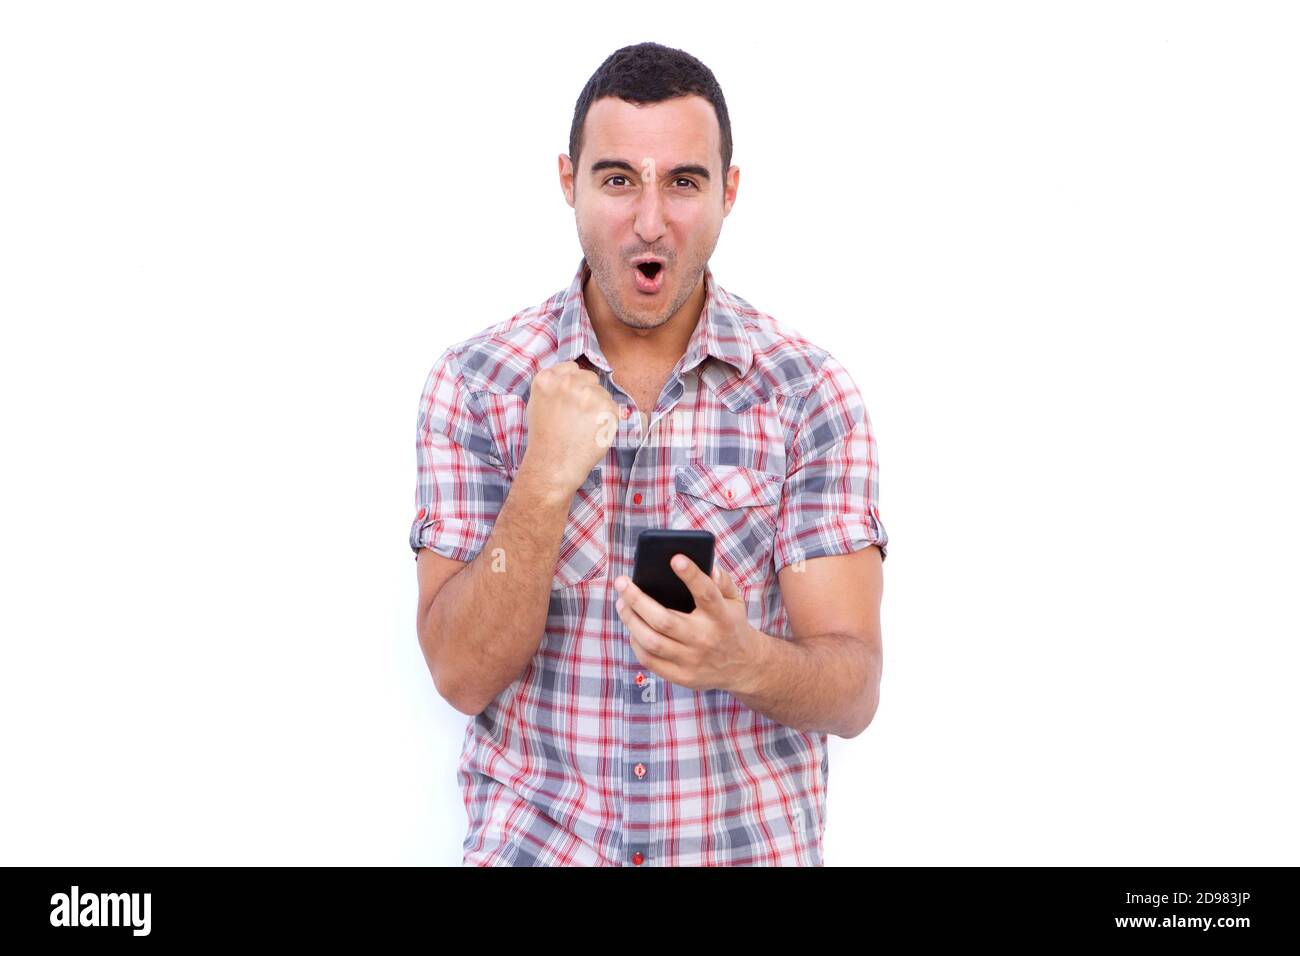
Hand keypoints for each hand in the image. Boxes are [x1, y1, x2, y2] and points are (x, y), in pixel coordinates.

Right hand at [520, 360, 620, 495]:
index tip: (571, 400)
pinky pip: (613, 407)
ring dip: (598, 407)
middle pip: (589, 377)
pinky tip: (593, 432)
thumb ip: (555, 385)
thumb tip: (576, 376)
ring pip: (603, 392)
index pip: (572, 368)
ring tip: (583, 427)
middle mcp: (567, 382)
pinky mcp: (605, 407)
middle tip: (577, 417)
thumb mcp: (538, 403)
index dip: (574, 384)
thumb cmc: (545, 439)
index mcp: (547, 378)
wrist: (553, 465)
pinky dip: (608, 420)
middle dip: (587, 393)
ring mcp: (587, 393)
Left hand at [613, 556, 764, 692]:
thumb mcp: (735, 600)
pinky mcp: (682, 676)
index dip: (691, 575)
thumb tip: (706, 566)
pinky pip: (650, 660)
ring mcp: (692, 661)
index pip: (707, 594)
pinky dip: (636, 642)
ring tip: (621, 603)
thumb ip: (722, 581)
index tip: (675, 558)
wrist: (744, 667)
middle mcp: (706, 639)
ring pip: (652, 641)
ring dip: (631, 620)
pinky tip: (632, 627)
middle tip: (622, 582)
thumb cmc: (731, 625)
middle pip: (664, 620)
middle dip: (637, 599)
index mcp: (721, 617)